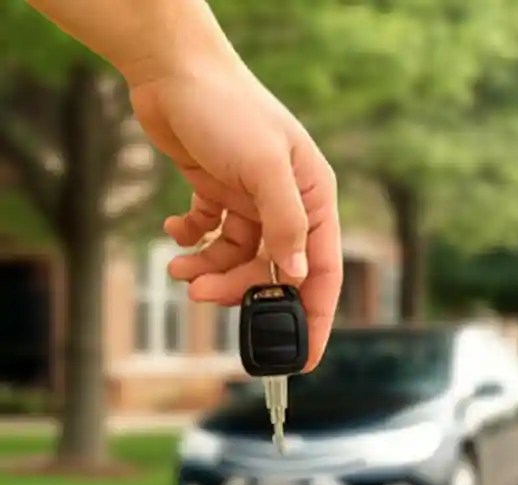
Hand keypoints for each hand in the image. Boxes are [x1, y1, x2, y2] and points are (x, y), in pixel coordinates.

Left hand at [132, 56, 340, 370]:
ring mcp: (253, 201)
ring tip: (181, 271)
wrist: (172, 71)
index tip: (305, 360)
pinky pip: (212, 237)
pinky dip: (193, 243)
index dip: (317, 318)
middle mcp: (289, 205)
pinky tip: (177, 234)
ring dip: (210, 272)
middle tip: (203, 296)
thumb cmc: (229, 108)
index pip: (324, 271)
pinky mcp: (218, 194)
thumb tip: (296, 275)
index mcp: (315, 198)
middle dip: (240, 290)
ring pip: (239, 259)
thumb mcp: (265, 167)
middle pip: (274, 272)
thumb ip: (286, 223)